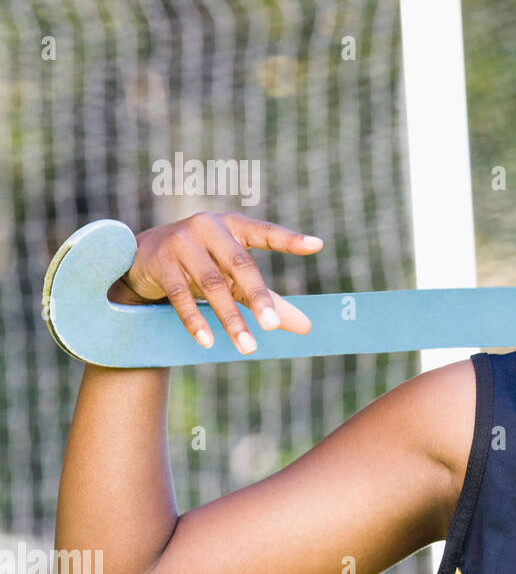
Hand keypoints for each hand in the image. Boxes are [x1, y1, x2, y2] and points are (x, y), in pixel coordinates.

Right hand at [106, 211, 322, 352]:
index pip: (265, 233)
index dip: (290, 240)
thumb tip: (306, 327)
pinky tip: (209, 341)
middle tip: (273, 326)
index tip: (317, 245)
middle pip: (240, 265)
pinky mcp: (160, 262)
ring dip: (230, 319)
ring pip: (212, 284)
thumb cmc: (200, 264)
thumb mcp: (233, 277)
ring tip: (247, 347)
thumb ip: (268, 299)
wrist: (139, 258)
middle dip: (259, 297)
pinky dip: (196, 320)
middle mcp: (209, 227)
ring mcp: (182, 242)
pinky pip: (181, 295)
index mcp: (233, 226)